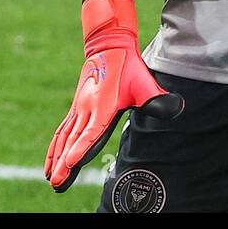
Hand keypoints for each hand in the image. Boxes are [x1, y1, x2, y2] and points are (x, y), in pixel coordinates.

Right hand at [45, 0, 183, 191]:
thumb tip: (177, 107)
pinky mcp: (76, 108)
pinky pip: (62, 131)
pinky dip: (54, 147)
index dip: (80, 148)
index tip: (70, 164)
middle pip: (73, 140)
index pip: (91, 131)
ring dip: (55, 158)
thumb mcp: (144, 81)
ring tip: (49, 179)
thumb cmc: (128, 66)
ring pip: (64, 137)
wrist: (108, 45)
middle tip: (56, 183)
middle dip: (63, 163)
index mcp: (103, 104)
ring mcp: (79, 108)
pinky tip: (50, 161)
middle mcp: (86, 108)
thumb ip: (156, 98)